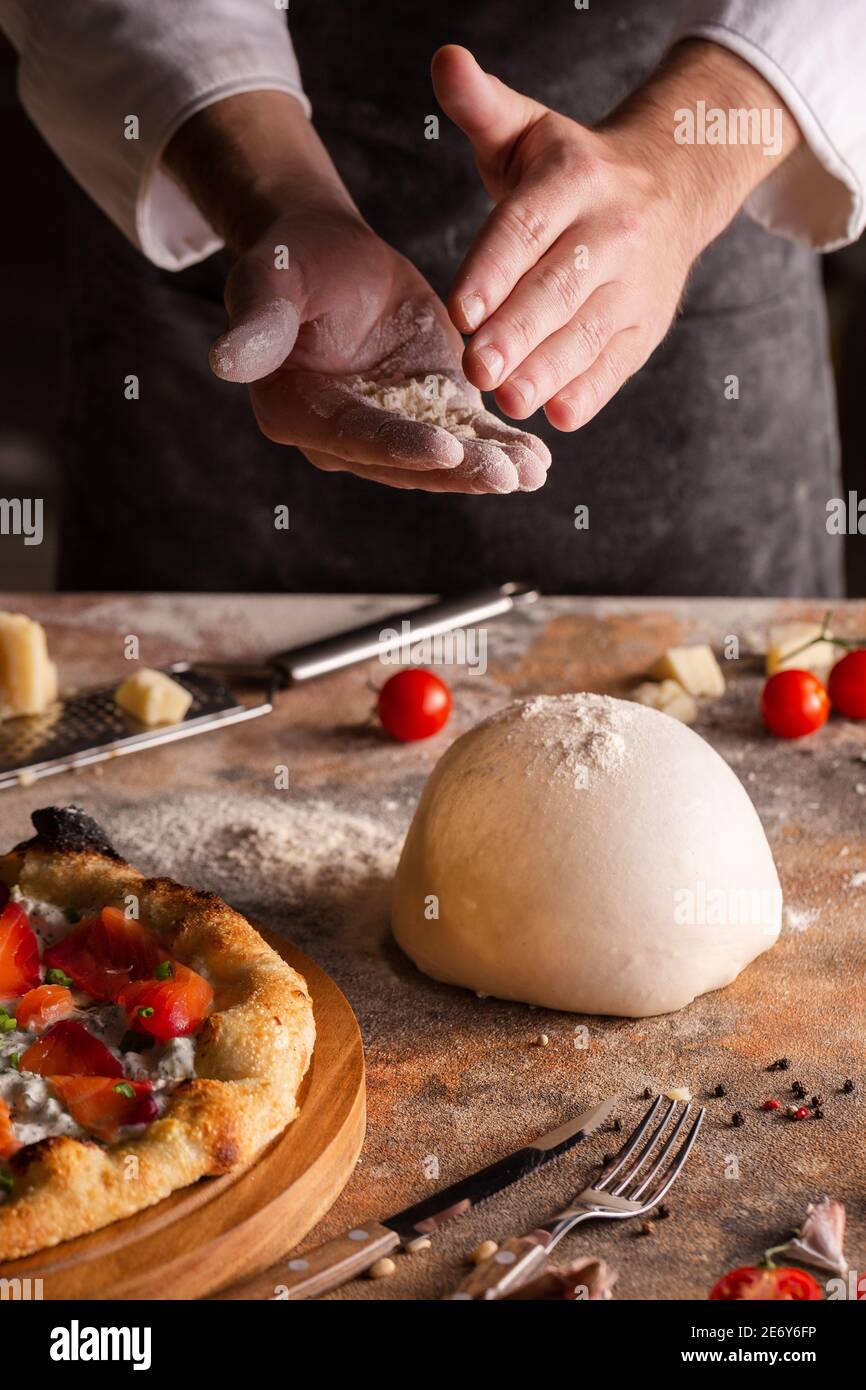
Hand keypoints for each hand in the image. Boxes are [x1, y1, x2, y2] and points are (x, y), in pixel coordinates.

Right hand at [211, 211, 549, 493]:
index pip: (355, 435)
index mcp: (298, 411)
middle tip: (506, 475)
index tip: (445, 448)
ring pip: (443, 456)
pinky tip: (538, 460)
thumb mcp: (273, 279)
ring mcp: (391, 431)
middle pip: (406, 461)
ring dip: (486, 467)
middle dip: (458, 470)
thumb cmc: (295, 260)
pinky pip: (467, 436)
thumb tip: (225, 360)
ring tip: (531, 472)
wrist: (334, 259)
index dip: (399, 446)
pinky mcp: (430, 413)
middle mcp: (343, 437)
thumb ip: (260, 321)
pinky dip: (501, 448)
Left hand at [432, 43, 798, 431]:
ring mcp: (636, 282)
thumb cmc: (568, 170)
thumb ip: (481, 105)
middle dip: (518, 331)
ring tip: (511, 400)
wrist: (670, 187)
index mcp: (574, 178)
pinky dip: (590, 391)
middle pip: (560, 286)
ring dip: (550, 369)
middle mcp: (613, 229)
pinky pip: (618, 363)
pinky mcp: (647, 325)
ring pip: (590, 330)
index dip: (494, 270)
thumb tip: (445, 61)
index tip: (459, 310)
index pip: (526, 227)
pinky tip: (558, 414)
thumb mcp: (526, 129)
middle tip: (478, 367)